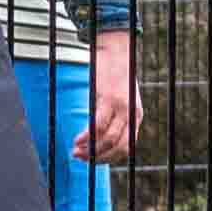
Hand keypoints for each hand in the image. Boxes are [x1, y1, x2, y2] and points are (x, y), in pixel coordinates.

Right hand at [76, 28, 142, 161]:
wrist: (117, 50)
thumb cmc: (115, 75)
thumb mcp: (121, 99)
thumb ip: (116, 116)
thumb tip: (100, 134)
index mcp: (136, 117)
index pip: (126, 148)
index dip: (108, 159)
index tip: (92, 160)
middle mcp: (132, 115)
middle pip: (117, 148)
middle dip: (97, 158)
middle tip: (79, 158)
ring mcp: (122, 108)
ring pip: (107, 140)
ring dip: (90, 150)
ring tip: (75, 151)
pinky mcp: (109, 99)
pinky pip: (97, 126)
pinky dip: (86, 137)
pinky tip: (76, 140)